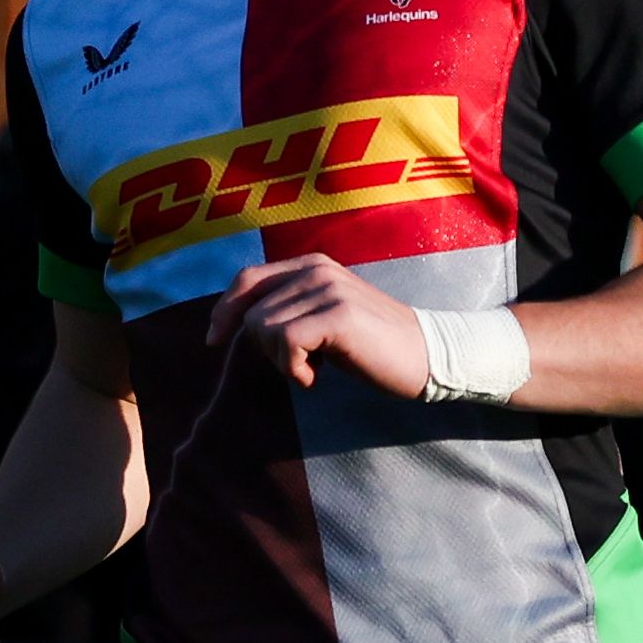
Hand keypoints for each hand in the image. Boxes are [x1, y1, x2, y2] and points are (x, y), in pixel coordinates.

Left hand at [209, 255, 428, 397]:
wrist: (428, 355)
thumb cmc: (373, 345)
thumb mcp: (325, 317)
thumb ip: (290, 308)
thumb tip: (238, 324)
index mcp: (311, 264)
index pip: (246, 279)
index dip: (223, 311)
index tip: (214, 341)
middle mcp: (317, 269)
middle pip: (252, 312)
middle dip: (264, 349)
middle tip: (298, 367)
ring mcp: (329, 289)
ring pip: (264, 328)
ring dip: (281, 362)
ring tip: (312, 370)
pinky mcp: (339, 315)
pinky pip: (286, 341)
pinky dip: (293, 368)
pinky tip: (315, 378)